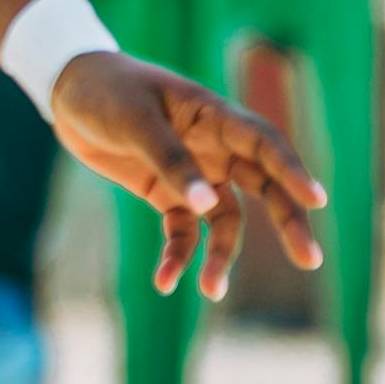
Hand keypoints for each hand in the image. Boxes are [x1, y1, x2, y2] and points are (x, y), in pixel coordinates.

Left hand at [52, 53, 325, 300]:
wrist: (68, 93)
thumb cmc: (106, 92)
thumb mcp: (135, 122)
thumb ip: (171, 160)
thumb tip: (206, 205)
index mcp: (214, 115)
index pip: (264, 144)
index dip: (292, 170)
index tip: (316, 199)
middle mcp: (214, 147)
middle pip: (264, 187)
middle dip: (288, 223)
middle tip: (310, 259)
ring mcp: (194, 174)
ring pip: (225, 220)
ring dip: (221, 256)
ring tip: (210, 291)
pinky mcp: (167, 194)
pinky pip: (183, 232)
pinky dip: (178, 257)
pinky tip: (164, 282)